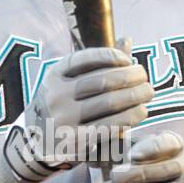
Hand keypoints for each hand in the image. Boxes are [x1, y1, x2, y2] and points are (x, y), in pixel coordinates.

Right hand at [10, 38, 153, 176]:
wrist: (36, 142)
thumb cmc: (62, 105)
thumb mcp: (68, 81)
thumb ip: (97, 64)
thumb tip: (126, 40)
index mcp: (54, 75)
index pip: (88, 58)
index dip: (113, 56)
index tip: (128, 60)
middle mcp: (56, 95)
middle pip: (103, 81)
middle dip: (131, 77)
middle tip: (145, 78)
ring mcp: (64, 119)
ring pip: (109, 104)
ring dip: (135, 96)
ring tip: (148, 93)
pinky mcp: (75, 141)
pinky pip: (109, 126)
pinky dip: (129, 117)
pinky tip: (140, 112)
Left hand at [101, 129, 183, 182]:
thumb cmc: (158, 163)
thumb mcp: (147, 149)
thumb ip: (122, 148)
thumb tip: (91, 156)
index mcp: (175, 144)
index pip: (165, 144)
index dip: (149, 149)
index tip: (132, 155)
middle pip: (160, 171)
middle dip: (133, 175)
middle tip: (112, 177)